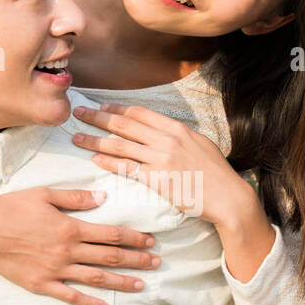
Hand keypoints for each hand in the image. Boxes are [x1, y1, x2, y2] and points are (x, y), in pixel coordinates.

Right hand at [0, 188, 159, 304]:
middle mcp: (67, 251)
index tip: (151, 240)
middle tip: (157, 263)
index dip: (133, 237)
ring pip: (95, 279)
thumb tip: (104, 198)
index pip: (110, 234)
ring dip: (121, 282)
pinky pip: (70, 296)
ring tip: (141, 285)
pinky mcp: (41, 284)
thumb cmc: (12, 207)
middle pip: (109, 258)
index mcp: (70, 228)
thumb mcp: (45, 194)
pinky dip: (89, 303)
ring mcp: (55, 270)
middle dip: (136, 260)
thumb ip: (76, 197)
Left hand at [70, 103, 254, 229]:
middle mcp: (167, 139)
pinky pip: (127, 168)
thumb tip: (161, 132)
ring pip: (120, 145)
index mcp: (176, 128)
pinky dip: (108, 162)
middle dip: (97, 117)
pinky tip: (94, 159)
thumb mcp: (199, 144)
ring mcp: (162, 159)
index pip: (139, 113)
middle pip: (124, 124)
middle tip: (78, 112)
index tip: (100, 107)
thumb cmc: (216, 173)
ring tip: (77, 137)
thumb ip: (178, 136)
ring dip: (95, 140)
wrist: (228, 197)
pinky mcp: (158, 179)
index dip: (116, 108)